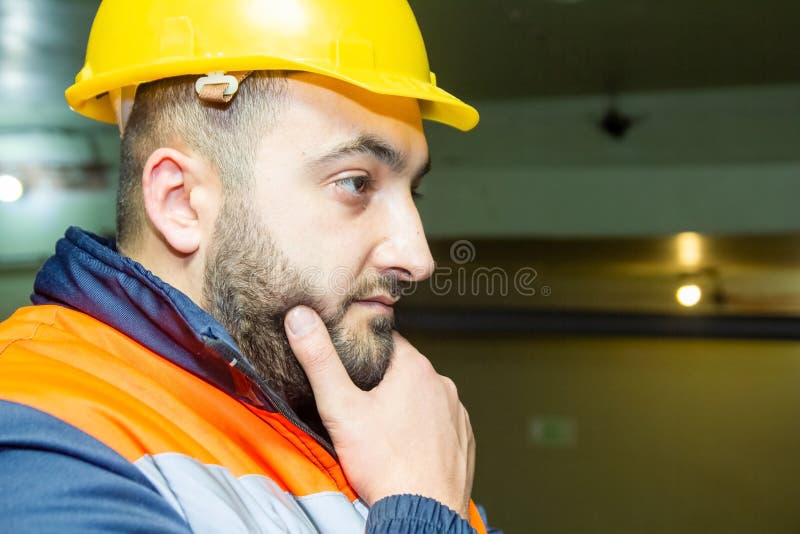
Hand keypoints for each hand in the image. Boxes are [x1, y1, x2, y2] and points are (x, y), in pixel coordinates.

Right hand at [284, 306, 474, 518]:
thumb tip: (300, 318)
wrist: (421, 514)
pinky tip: (405, 449)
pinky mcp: (464, 440)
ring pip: (424, 398)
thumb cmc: (384, 465)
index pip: (385, 342)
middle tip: (359, 407)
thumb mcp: (341, 408)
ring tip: (381, 433)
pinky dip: (424, 432)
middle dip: (382, 384)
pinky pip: (440, 425)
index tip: (348, 367)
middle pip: (405, 371)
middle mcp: (443, 385)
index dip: (363, 352)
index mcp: (415, 368)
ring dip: (405, 408)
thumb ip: (319, 360)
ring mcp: (457, 414)